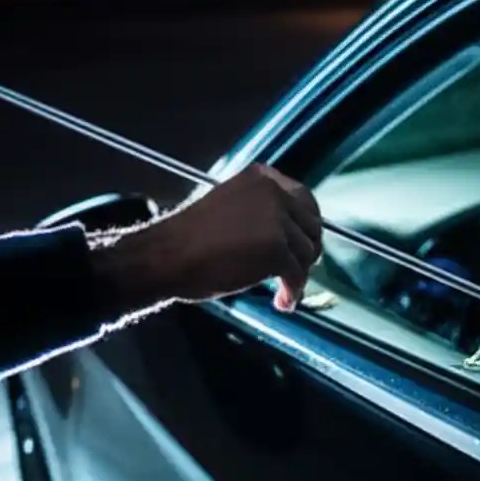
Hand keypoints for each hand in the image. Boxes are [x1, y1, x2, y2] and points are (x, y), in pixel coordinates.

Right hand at [91, 164, 322, 312]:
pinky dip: (293, 291)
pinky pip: (296, 275)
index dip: (307, 224)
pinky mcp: (276, 249)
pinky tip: (282, 302)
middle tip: (298, 270)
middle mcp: (274, 192)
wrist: (168, 255)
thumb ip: (261, 211)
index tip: (303, 242)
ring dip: (299, 275)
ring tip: (285, 291)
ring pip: (306, 252)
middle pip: (311, 225)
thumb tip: (290, 233)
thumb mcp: (231, 206)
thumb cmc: (190, 237)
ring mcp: (277, 220)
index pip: (303, 198)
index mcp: (262, 178)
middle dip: (308, 250)